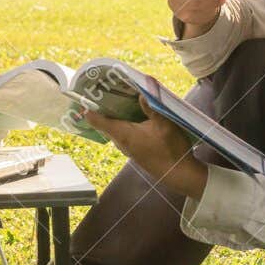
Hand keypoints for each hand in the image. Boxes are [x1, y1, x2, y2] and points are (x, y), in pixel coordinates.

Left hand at [81, 88, 208, 199]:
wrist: (179, 174)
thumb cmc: (170, 149)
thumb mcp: (164, 123)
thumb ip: (151, 107)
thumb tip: (141, 91)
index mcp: (123, 133)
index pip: (97, 120)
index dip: (89, 108)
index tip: (85, 95)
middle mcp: (121, 142)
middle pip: (104, 122)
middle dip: (103, 107)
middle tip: (104, 90)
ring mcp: (127, 148)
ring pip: (115, 127)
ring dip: (115, 115)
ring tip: (118, 98)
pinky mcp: (135, 150)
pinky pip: (123, 133)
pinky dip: (124, 122)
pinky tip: (133, 114)